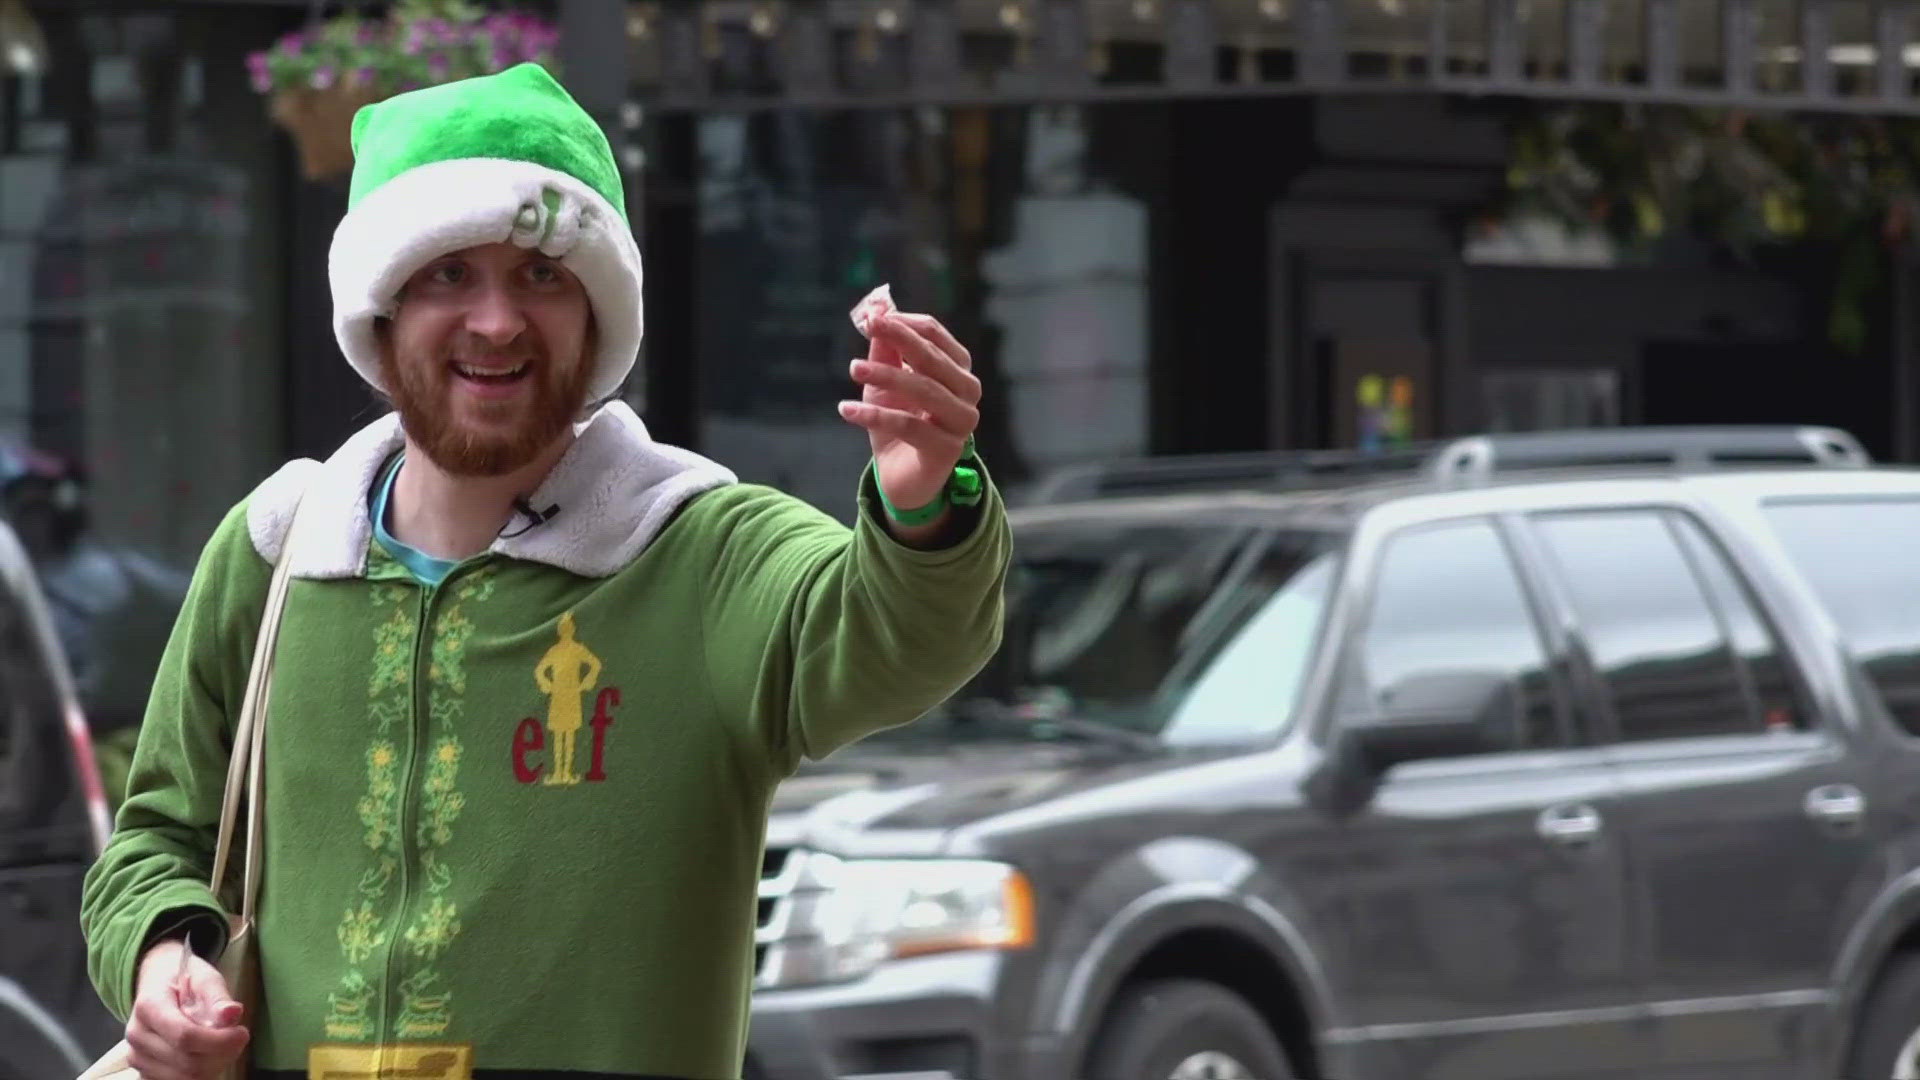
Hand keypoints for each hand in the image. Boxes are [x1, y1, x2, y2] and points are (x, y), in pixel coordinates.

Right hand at [127, 938, 248, 1079]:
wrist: (158, 984)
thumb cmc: (184, 978)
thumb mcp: (204, 977)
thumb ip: (218, 997)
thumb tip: (232, 1014)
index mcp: (149, 1006)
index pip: (185, 1036)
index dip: (218, 1040)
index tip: (242, 1032)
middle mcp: (137, 1036)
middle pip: (187, 1062)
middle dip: (222, 1054)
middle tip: (237, 1037)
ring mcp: (137, 1058)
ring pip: (184, 1078)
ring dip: (213, 1065)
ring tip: (221, 1044)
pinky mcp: (144, 1072)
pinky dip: (201, 1073)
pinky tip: (208, 1054)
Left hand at [839, 310, 981, 512]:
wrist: (901, 474)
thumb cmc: (898, 421)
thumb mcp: (885, 382)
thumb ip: (884, 350)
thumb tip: (875, 310)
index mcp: (957, 368)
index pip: (935, 334)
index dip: (903, 323)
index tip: (872, 318)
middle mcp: (967, 391)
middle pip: (932, 358)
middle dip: (898, 340)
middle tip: (867, 328)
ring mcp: (962, 421)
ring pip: (924, 390)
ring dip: (886, 375)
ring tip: (853, 369)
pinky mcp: (948, 449)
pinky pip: (909, 426)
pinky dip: (876, 416)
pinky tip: (847, 409)